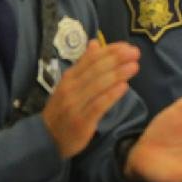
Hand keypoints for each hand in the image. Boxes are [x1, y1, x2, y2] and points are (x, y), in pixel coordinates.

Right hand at [42, 40, 139, 158]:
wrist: (46, 138)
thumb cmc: (64, 108)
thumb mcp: (70, 84)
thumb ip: (84, 65)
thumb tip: (95, 43)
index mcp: (69, 78)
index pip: (90, 59)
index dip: (109, 51)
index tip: (127, 46)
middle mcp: (70, 88)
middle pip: (96, 70)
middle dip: (116, 59)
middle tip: (135, 53)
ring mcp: (75, 105)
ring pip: (98, 85)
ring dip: (117, 74)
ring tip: (134, 66)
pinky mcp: (81, 121)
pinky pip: (98, 105)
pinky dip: (111, 95)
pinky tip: (124, 87)